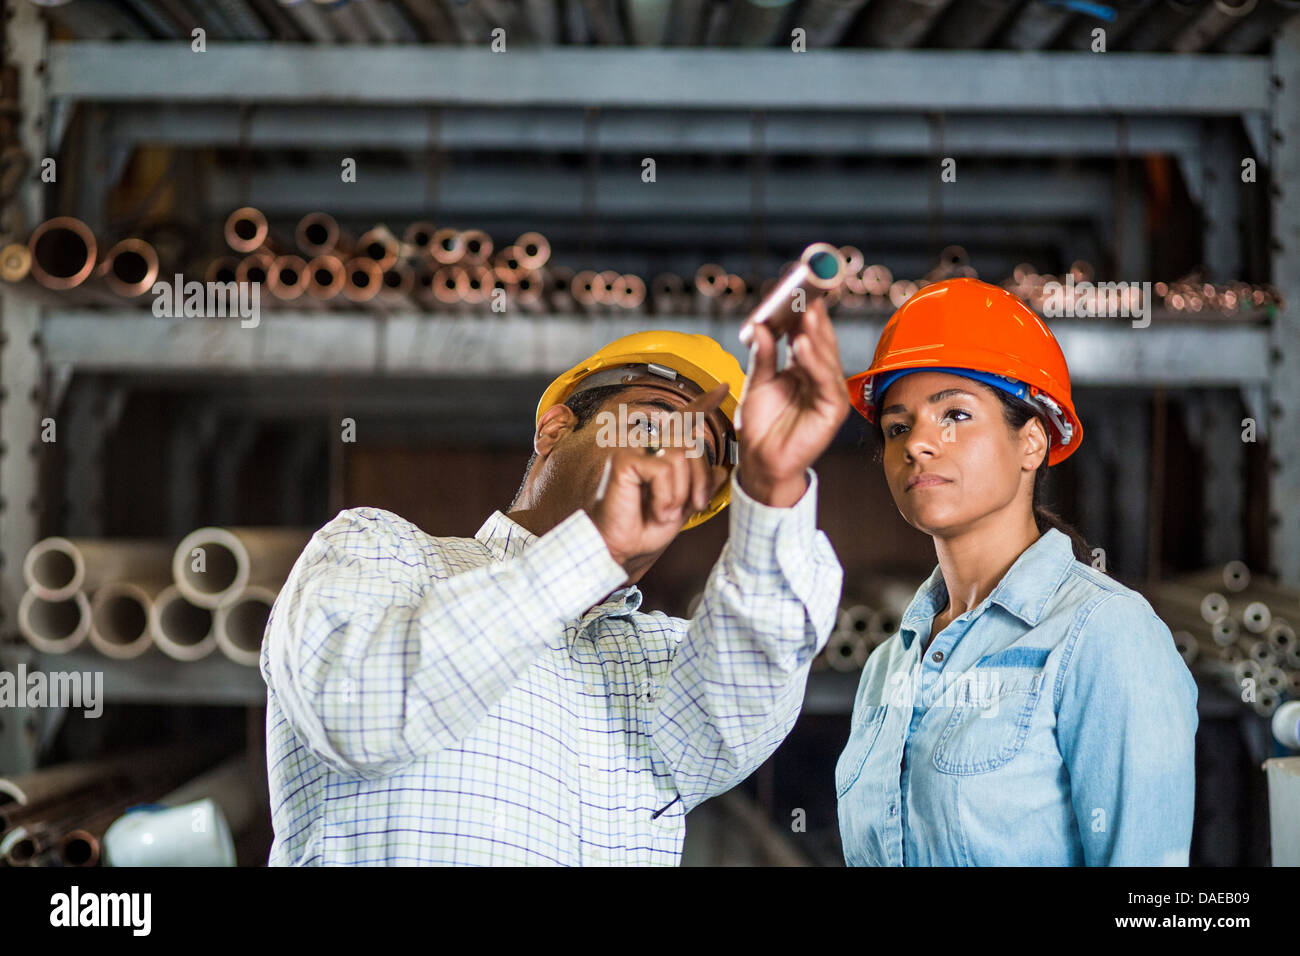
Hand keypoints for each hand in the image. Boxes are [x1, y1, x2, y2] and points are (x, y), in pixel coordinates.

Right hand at [586, 383, 730, 574]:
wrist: (622, 551)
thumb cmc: (643, 531)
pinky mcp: (624, 459)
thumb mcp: (683, 506)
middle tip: (694, 505)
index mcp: (657, 454)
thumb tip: (721, 470)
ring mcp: (632, 448)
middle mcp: (644, 445)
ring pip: (680, 457)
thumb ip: (699, 485)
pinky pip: (663, 469)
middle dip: (699, 479)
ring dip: (680, 492)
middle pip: (691, 445)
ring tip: (664, 512)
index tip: (722, 387)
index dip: (703, 404)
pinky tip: (653, 509)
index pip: (683, 422)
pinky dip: (665, 496)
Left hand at [735, 298, 849, 506]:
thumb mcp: (756, 383)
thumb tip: (762, 325)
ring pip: (825, 358)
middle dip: (813, 315)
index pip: (806, 333)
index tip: (795, 285)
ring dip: (816, 335)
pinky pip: (825, 382)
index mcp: (802, 368)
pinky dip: (815, 363)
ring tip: (805, 313)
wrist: (760, 463)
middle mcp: (818, 377)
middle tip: (805, 291)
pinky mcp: (832, 410)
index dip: (803, 310)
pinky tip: (803, 346)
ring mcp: (827, 392)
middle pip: (819, 340)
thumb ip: (762, 356)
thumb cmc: (760, 426)